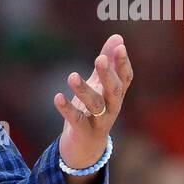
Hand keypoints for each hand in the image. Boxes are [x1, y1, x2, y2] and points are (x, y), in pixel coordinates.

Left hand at [55, 34, 132, 169]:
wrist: (85, 147)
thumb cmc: (93, 110)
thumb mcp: (100, 85)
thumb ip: (108, 62)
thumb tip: (118, 37)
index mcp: (116, 95)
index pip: (126, 78)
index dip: (123, 63)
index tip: (120, 46)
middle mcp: (112, 107)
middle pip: (115, 91)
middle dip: (108, 75)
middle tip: (99, 59)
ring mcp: (99, 121)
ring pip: (96, 106)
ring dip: (84, 90)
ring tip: (72, 76)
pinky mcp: (84, 132)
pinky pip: (77, 120)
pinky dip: (67, 109)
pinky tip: (57, 97)